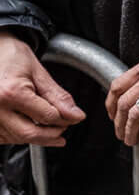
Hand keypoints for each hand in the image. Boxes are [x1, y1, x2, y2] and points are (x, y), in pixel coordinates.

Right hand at [0, 33, 81, 147]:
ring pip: (16, 138)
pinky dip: (17, 136)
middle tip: (63, 128)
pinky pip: (2, 138)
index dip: (65, 119)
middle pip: (30, 133)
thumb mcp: (38, 72)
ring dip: (35, 137)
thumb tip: (75, 115)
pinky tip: (28, 129)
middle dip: (52, 134)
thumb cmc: (10, 56)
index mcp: (11, 92)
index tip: (74, 118)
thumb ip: (57, 96)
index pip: (48, 117)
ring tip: (48, 129)